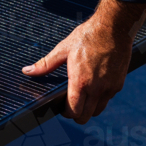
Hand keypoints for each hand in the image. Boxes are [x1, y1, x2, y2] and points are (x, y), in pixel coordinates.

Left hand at [22, 0, 145, 123]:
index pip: (73, 111)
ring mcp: (109, 88)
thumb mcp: (63, 49)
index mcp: (80, 82)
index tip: (63, 108)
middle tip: (72, 106)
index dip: (66, 113)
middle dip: (76, 115)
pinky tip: (95, 87)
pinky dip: (100, 99)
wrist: (114, 28)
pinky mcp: (118, 84)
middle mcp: (96, 89)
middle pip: (85, 117)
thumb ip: (45, 64)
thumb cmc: (88, 36)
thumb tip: (27, 71)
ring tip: (83, 97)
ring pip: (98, 111)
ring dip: (89, 108)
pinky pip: (108, 99)